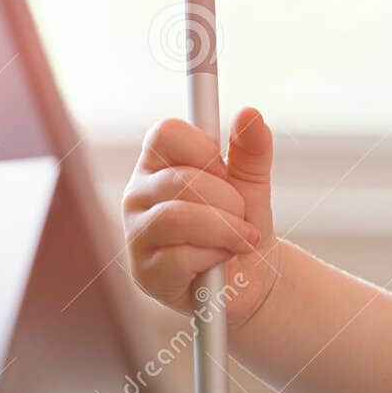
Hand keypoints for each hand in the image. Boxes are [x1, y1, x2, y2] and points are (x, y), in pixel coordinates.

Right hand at [122, 106, 278, 328]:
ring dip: (225, 229)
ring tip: (242, 239)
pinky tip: (221, 262)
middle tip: (243, 216)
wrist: (254, 279)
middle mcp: (138, 196)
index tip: (226, 172)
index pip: (165, 133)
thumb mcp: (253, 184)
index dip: (204, 149)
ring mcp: (137, 235)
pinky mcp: (146, 274)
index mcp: (158, 165)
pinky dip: (215, 258)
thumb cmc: (243, 225)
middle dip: (229, 200)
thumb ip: (251, 150)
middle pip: (181, 179)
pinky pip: (182, 257)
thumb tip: (250, 113)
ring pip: (178, 218)